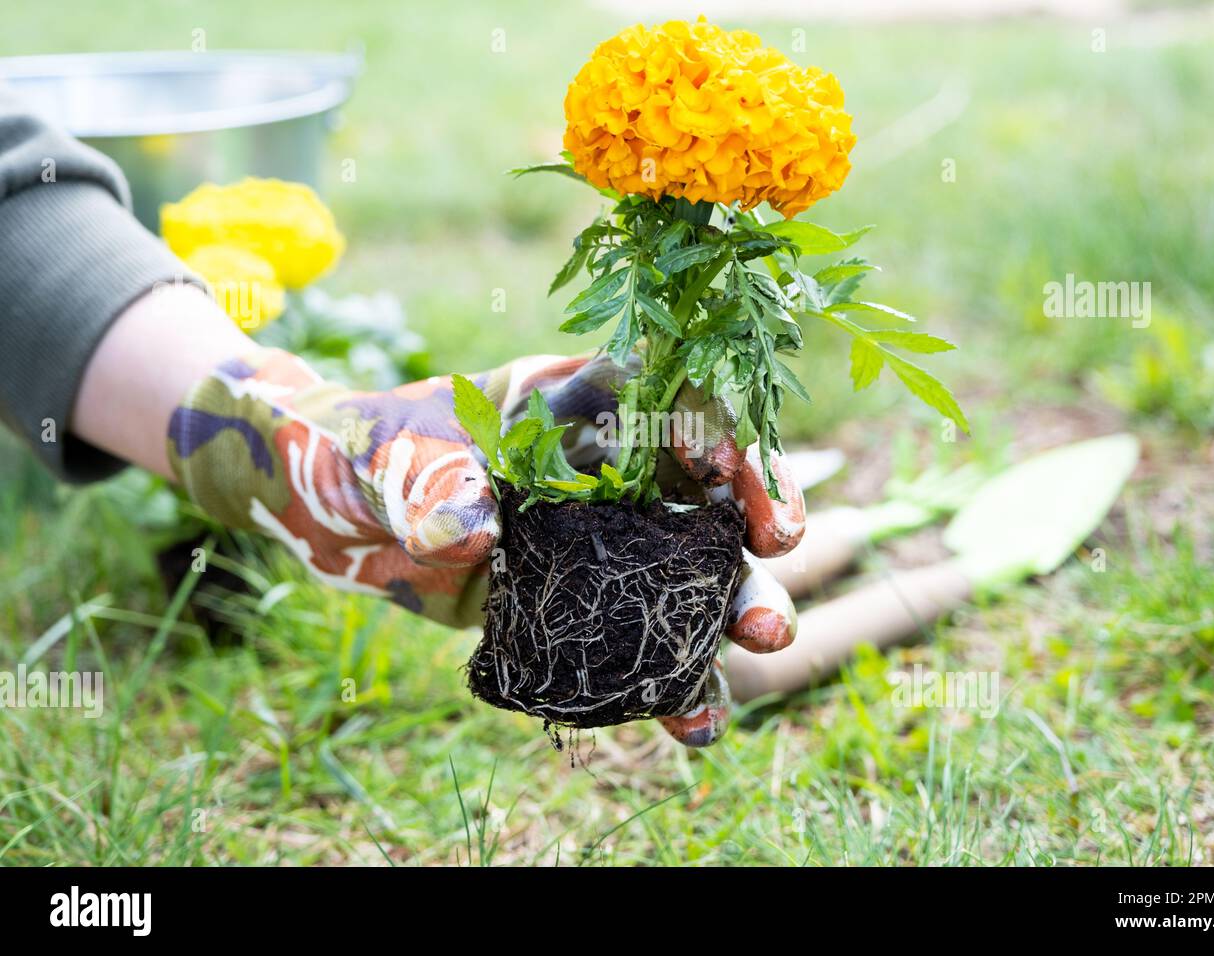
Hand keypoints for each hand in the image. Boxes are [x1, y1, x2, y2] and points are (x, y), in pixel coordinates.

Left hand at [167, 348, 803, 744]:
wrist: (336, 509)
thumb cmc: (368, 450)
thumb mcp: (390, 451)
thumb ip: (430, 478)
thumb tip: (471, 529)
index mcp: (582, 405)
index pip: (676, 406)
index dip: (727, 443)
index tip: (743, 488)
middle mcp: (613, 470)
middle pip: (705, 495)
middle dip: (751, 542)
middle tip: (766, 603)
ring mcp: (605, 542)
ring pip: (691, 575)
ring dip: (730, 615)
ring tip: (759, 651)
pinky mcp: (583, 607)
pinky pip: (641, 644)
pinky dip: (670, 683)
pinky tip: (692, 722)